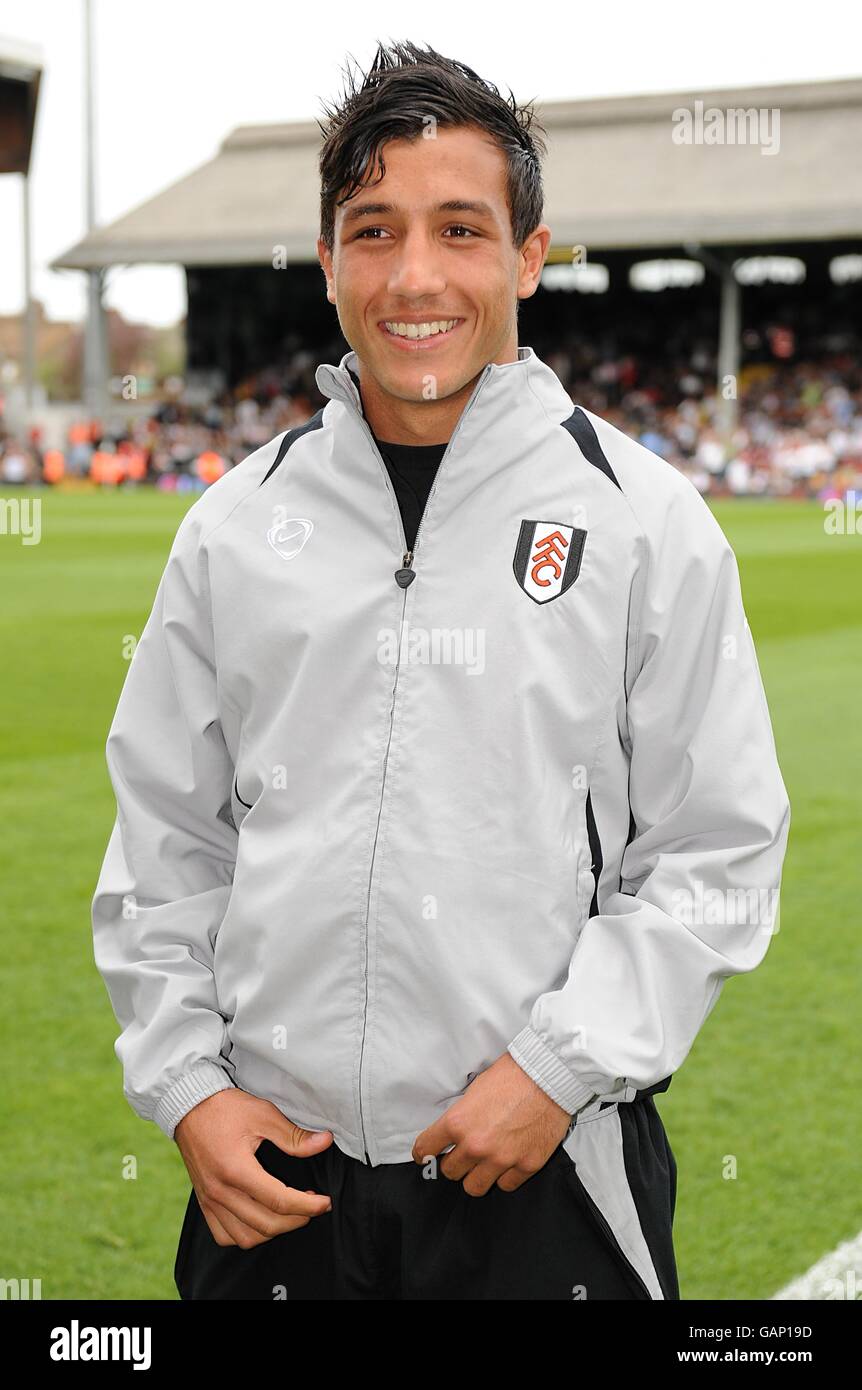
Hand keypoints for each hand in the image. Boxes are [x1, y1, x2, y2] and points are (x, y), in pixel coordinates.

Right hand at [174, 1088, 333, 1247]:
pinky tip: (260, 1220)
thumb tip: (325, 1142)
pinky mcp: (204, 1203)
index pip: (279, 1201)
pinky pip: (224, 1236)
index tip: (325, 1203)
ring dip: (274, 1231)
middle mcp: (221, 1191)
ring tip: (290, 1214)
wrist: (190, 1106)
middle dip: (297, 1220)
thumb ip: (294, 1136)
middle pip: (267, 1224)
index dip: (308, 1206)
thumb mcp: (263, 1114)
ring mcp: (210, 1201)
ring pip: (246, 1237)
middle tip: (313, 1206)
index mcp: (236, 1170)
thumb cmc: (226, 1108)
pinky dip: (246, 1236)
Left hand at [412, 1052, 571, 1195]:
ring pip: (474, 1187)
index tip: (425, 1155)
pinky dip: (505, 1177)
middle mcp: (476, 1146)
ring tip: (483, 1164)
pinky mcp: (526, 1165)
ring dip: (476, 1176)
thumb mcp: (474, 1089)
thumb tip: (454, 1130)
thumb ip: (461, 1116)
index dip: (423, 1153)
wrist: (549, 1076)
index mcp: (458, 1123)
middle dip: (453, 1162)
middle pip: (450, 1172)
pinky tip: (508, 1163)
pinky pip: (506, 1185)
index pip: (425, 1149)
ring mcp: (502, 1159)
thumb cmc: (512, 1074)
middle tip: (461, 1155)